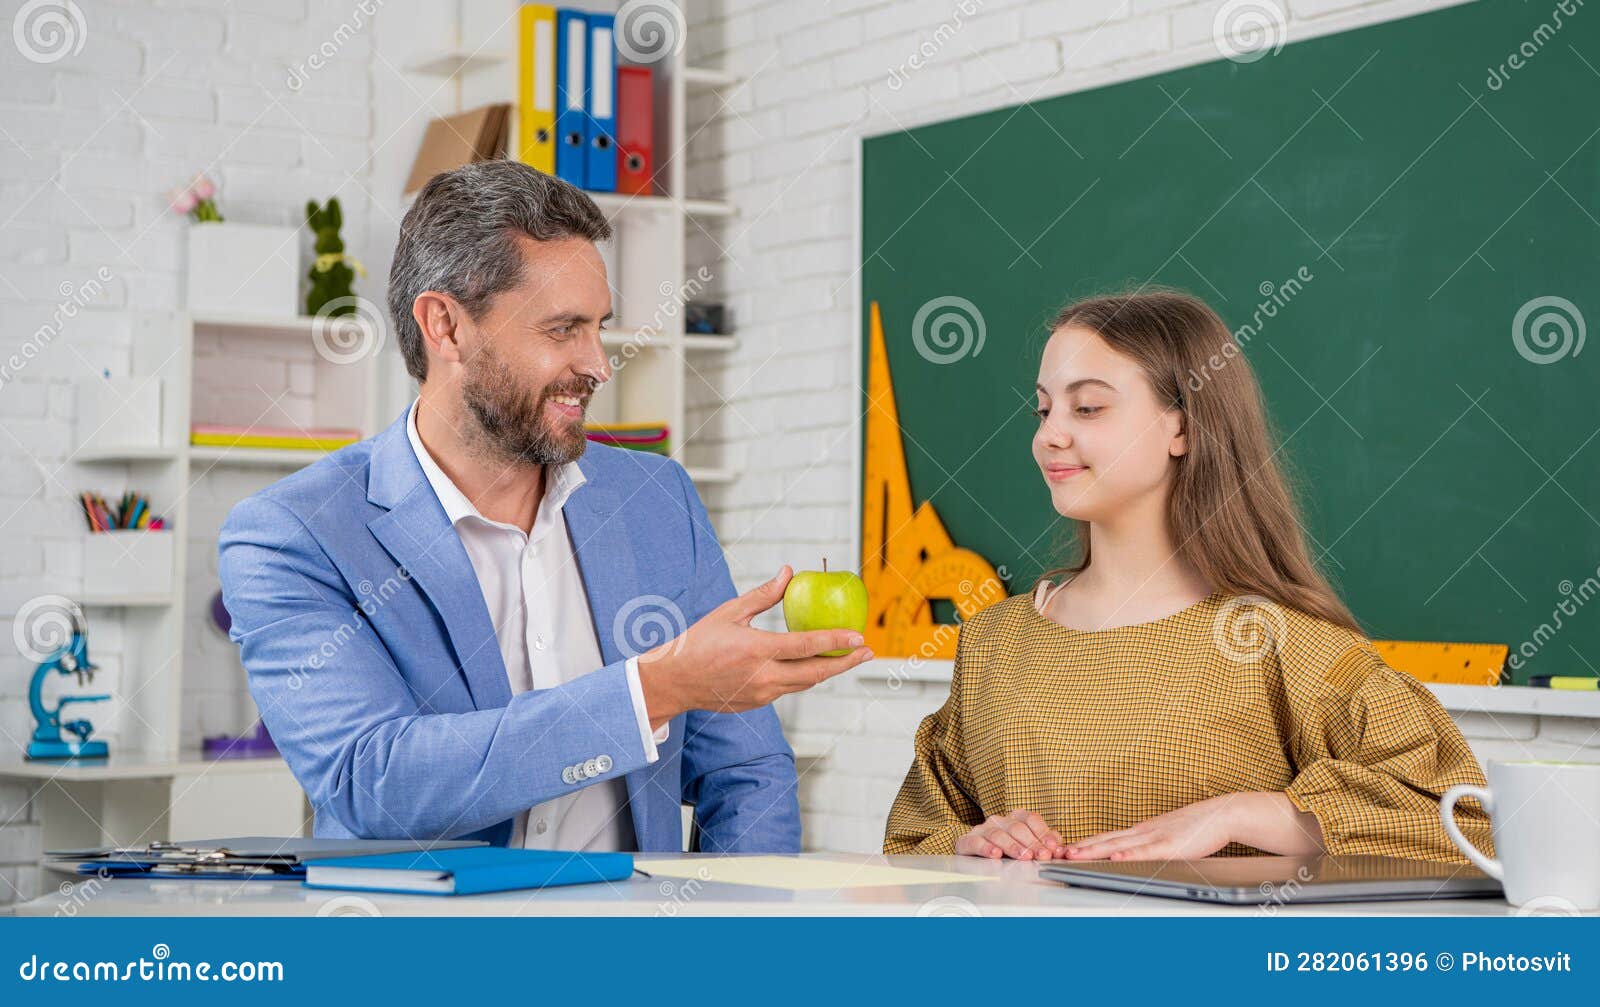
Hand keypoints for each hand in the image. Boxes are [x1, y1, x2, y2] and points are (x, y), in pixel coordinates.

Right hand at [636, 565, 873, 726]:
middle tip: (867, 651)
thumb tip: (789, 572)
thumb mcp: (730, 612)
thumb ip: (764, 595)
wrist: (676, 680)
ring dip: (828, 670)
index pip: (806, 646)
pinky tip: (813, 664)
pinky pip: (788, 688)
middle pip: (816, 672)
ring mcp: (762, 693)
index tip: (859, 637)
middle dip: (846, 662)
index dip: (836, 641)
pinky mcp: (758, 703)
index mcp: (756, 650)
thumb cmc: (700, 641)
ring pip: (805, 682)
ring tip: (848, 658)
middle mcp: (763, 676)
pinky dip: (804, 675)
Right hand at [954, 810, 1067, 860]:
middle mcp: (999, 821)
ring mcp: (982, 830)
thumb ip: (1046, 844)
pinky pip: (975, 842)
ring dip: (1012, 846)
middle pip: (1017, 827)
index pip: (1031, 819)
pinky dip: (986, 847)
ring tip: (1023, 856)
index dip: (1043, 833)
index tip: (1052, 847)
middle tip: (1041, 855)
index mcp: (1015, 818)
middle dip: (1031, 843)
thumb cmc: (1007, 851)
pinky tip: (995, 854)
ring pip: (998, 834)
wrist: (975, 855)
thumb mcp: (1028, 846)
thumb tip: (1061, 848)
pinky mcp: (967, 841)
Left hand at [1062, 795, 1238, 861]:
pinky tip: (1116, 857)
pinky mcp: (1171, 844)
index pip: (1108, 837)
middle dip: (1081, 847)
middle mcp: (1144, 831)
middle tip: (1057, 852)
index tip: (1066, 848)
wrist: (1222, 814)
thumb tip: (1136, 855)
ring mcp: (1156, 836)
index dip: (1086, 843)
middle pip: (1106, 839)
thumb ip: (1152, 845)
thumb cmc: (1198, 827)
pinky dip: (1129, 854)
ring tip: (1074, 855)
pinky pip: (1146, 850)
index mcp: (1143, 830)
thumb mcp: (1168, 836)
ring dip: (1094, 850)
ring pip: (1119, 844)